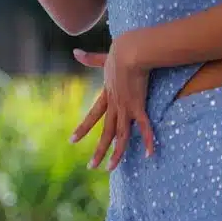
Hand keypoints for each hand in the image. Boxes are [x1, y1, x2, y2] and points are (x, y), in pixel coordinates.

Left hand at [70, 40, 154, 170]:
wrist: (130, 51)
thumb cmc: (120, 52)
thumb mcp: (103, 58)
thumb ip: (90, 58)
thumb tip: (75, 51)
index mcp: (107, 95)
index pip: (93, 116)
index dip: (83, 128)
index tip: (72, 140)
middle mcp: (115, 105)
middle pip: (105, 132)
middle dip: (98, 150)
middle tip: (91, 166)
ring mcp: (126, 107)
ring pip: (120, 135)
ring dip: (116, 153)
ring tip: (110, 169)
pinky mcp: (139, 106)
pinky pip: (144, 127)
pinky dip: (147, 140)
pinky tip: (149, 154)